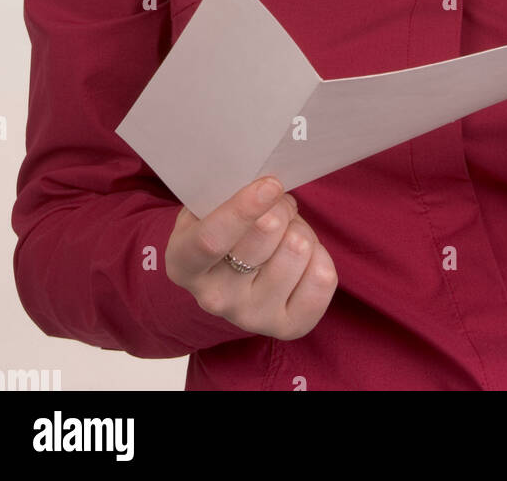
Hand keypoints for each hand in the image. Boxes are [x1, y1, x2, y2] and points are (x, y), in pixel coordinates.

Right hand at [165, 176, 337, 339]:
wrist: (227, 273)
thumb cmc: (219, 223)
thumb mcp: (206, 203)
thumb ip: (225, 191)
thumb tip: (264, 178)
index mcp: (184, 262)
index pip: (211, 240)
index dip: (243, 209)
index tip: (270, 185)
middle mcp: (214, 298)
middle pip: (266, 234)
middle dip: (279, 205)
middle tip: (274, 201)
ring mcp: (250, 317)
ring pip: (298, 249)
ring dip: (298, 228)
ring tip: (284, 232)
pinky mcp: (286, 327)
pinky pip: (323, 278)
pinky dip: (320, 254)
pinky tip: (300, 256)